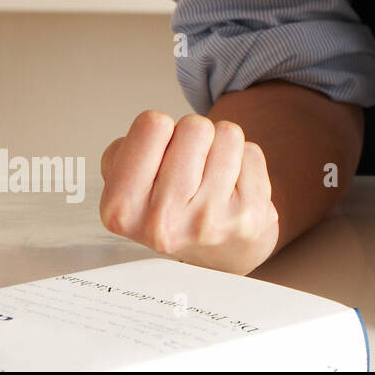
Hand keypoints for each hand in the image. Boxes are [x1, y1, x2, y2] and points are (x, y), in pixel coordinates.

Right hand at [100, 111, 279, 274]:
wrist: (218, 251)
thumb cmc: (171, 208)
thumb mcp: (125, 184)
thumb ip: (122, 152)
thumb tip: (152, 129)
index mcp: (122, 208)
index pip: (152, 124)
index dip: (160, 131)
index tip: (161, 156)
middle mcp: (162, 221)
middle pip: (194, 126)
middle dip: (195, 137)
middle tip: (191, 167)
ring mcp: (209, 220)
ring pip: (228, 134)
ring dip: (222, 147)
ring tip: (212, 178)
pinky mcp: (248, 216)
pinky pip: (252, 152)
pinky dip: (245, 163)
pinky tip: (233, 189)